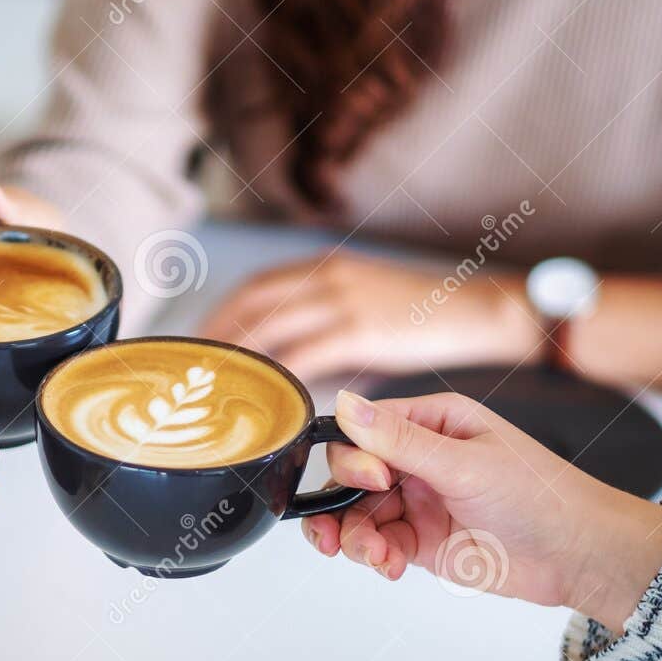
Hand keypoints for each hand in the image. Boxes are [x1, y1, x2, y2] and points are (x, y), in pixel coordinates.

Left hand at [199, 251, 542, 382]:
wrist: (469, 309)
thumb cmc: (417, 315)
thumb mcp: (361, 301)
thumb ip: (321, 320)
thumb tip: (286, 358)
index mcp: (322, 267)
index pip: (254, 286)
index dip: (221, 314)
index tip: (197, 341)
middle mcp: (325, 277)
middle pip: (250, 303)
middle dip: (216, 336)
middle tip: (191, 369)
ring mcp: (341, 300)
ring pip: (269, 327)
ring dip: (237, 357)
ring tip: (214, 384)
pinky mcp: (359, 330)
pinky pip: (303, 354)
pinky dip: (277, 374)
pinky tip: (262, 393)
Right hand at [303, 391, 661, 633]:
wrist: (578, 556)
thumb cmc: (540, 496)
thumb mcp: (465, 463)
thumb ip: (399, 440)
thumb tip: (346, 402)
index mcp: (433, 422)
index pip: (365, 429)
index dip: (355, 456)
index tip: (374, 480)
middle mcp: (419, 458)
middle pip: (352, 475)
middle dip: (342, 503)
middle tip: (353, 528)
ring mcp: (418, 500)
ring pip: (357, 514)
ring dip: (354, 537)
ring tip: (374, 556)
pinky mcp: (420, 540)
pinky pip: (377, 544)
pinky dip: (374, 556)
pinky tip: (390, 565)